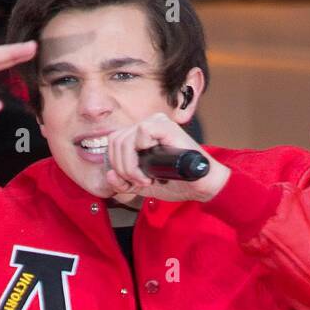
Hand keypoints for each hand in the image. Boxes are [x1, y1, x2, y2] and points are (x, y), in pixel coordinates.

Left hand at [103, 112, 229, 203]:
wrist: (199, 186)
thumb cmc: (176, 182)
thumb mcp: (142, 185)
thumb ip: (124, 182)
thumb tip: (109, 174)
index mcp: (139, 136)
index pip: (113, 144)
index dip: (116, 166)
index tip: (130, 182)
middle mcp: (147, 126)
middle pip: (115, 141)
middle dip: (122, 168)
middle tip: (139, 181)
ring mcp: (156, 123)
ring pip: (124, 139)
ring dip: (130, 165)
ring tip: (145, 178)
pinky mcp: (166, 126)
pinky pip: (141, 132)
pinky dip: (141, 150)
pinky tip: (151, 163)